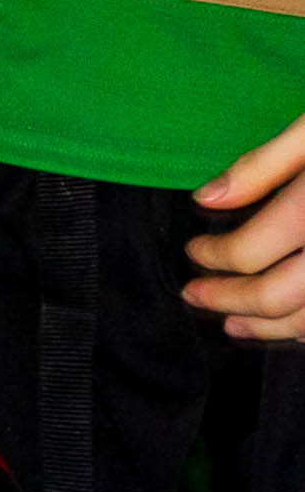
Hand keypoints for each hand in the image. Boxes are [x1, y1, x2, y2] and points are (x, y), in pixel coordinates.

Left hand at [189, 105, 304, 340]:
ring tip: (235, 323)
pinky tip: (294, 325)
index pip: (249, 252)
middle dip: (228, 300)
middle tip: (197, 294)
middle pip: (275, 296)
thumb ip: (265, 163)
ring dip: (268, 329)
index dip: (212, 256)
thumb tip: (208, 198)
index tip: (196, 250)